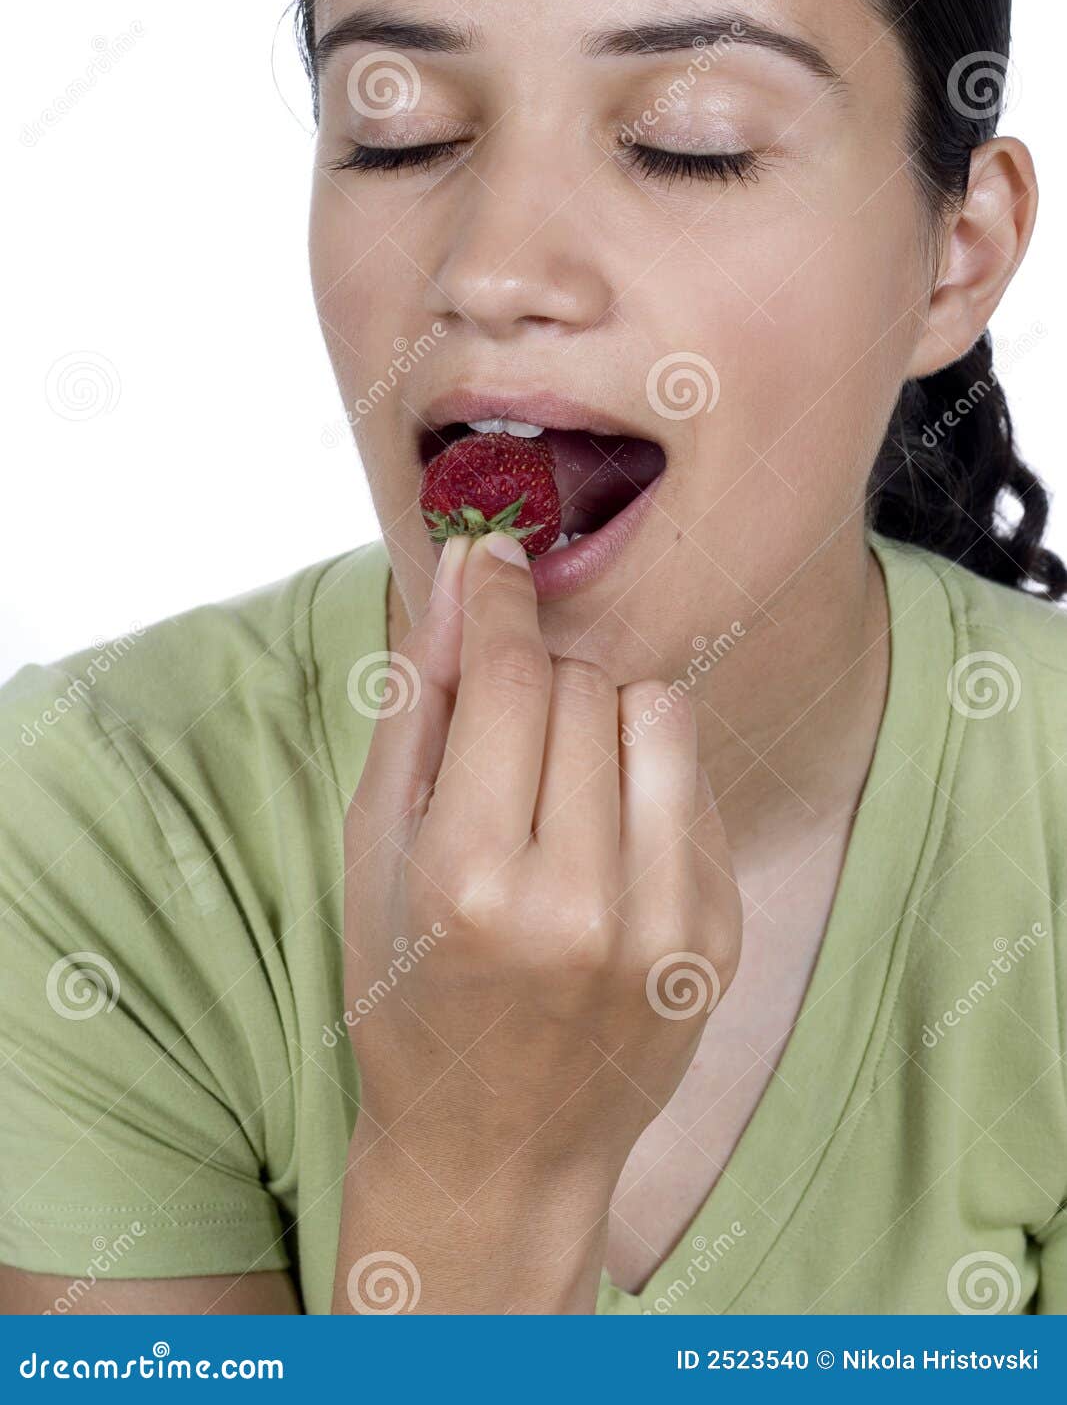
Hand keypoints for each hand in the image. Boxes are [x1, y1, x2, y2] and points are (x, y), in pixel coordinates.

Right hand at [334, 531, 740, 1311]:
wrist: (499, 1151)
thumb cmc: (411, 997)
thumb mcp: (377, 855)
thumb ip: (418, 708)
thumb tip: (459, 577)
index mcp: (473, 883)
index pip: (514, 679)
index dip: (500, 599)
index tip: (494, 552)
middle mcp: (583, 906)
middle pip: (586, 687)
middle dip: (541, 681)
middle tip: (505, 730)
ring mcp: (667, 927)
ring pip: (659, 712)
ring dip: (605, 716)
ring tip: (562, 780)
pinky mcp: (719, 936)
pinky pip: (693, 784)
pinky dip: (646, 780)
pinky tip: (603, 840)